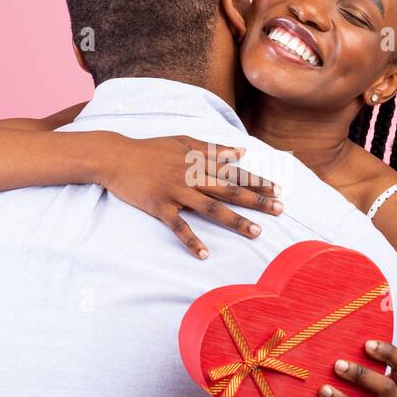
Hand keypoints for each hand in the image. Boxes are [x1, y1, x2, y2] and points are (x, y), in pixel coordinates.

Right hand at [98, 134, 282, 258]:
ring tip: (256, 232)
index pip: (234, 173)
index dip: (257, 181)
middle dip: (257, 200)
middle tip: (280, 210)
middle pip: (230, 190)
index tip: (279, 190)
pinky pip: (178, 226)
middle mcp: (192, 176)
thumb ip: (211, 149)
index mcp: (198, 161)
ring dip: (235, 220)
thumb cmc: (151, 149)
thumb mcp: (183, 141)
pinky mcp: (160, 206)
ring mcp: (176, 192)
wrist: (116, 156)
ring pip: (211, 208)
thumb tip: (240, 152)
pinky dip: (191, 240)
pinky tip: (205, 254)